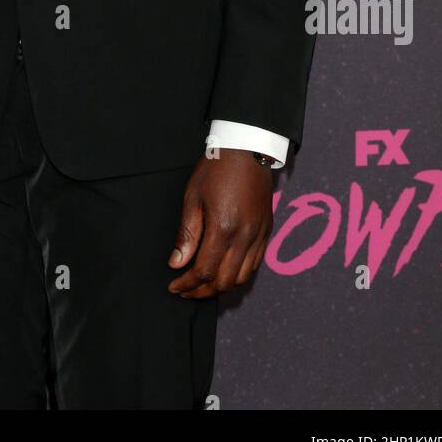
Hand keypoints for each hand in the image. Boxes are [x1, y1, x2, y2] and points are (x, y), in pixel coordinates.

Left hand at [167, 149, 273, 297]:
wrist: (247, 149)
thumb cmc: (216, 169)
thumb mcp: (193, 197)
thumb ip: (187, 234)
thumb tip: (176, 263)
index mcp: (223, 228)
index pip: (204, 271)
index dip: (187, 284)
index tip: (173, 286)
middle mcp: (245, 236)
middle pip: (225, 281)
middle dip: (202, 291)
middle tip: (185, 289)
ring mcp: (259, 235)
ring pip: (242, 278)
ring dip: (221, 286)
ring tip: (202, 284)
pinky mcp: (267, 231)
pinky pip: (255, 264)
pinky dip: (238, 274)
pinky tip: (224, 269)